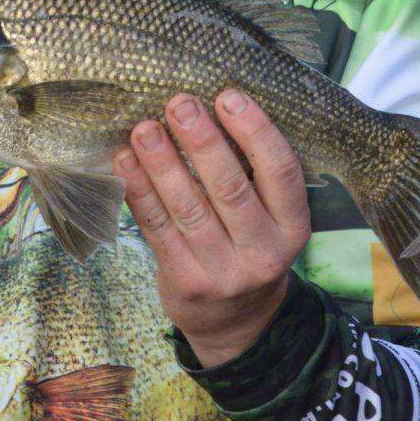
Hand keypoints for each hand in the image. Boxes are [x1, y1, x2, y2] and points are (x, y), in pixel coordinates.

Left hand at [115, 91, 312, 366]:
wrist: (236, 324)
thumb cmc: (251, 249)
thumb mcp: (273, 220)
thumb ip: (256, 177)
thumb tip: (212, 109)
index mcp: (294, 227)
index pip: (281, 171)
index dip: (255, 131)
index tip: (228, 96)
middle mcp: (264, 252)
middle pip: (230, 188)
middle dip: (201, 141)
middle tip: (179, 103)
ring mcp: (223, 272)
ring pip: (189, 208)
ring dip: (163, 163)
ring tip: (144, 128)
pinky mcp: (185, 283)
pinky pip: (158, 229)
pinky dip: (140, 191)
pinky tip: (126, 162)